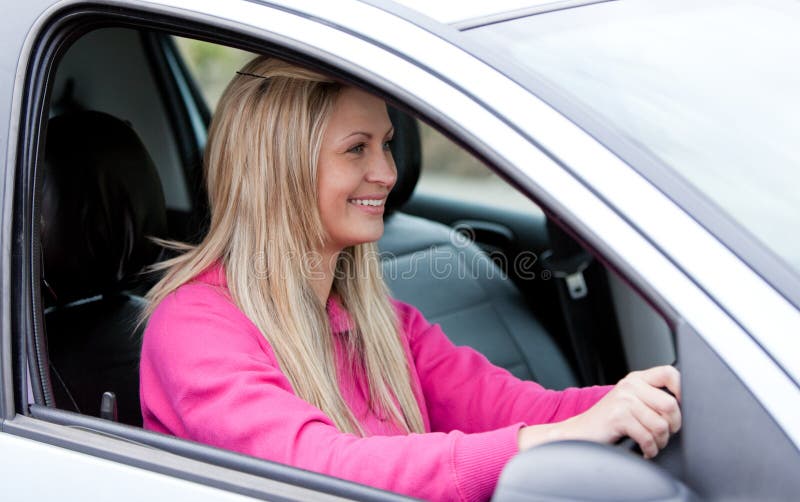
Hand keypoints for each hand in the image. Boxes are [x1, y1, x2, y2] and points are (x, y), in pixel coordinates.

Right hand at [518, 365, 681, 458]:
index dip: (682, 390)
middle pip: (670, 405)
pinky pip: (648, 437)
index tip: (682, 407)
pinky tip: (643, 449)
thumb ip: (651, 398)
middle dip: (672, 426)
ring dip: (659, 442)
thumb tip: (680, 407)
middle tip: (663, 434)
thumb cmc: (608, 421)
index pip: (669, 374)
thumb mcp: (630, 402)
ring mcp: (623, 400)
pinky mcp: (618, 417)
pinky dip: (649, 449)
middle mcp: (630, 385)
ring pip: (661, 425)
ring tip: (650, 444)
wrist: (580, 432)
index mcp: (636, 379)